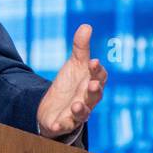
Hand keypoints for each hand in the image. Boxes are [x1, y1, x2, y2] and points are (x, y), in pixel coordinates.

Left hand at [36, 23, 106, 139]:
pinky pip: (62, 126)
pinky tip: (54, 125)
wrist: (55, 107)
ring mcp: (76, 114)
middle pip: (94, 96)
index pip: (99, 76)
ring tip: (75, 105)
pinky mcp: (62, 124)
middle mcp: (87, 100)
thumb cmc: (70, 85)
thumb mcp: (74, 64)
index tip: (92, 61)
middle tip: (91, 83)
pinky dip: (59, 126)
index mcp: (92, 83)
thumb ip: (80, 47)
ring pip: (82, 114)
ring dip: (80, 110)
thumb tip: (86, 25)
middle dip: (94, 90)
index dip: (96, 70)